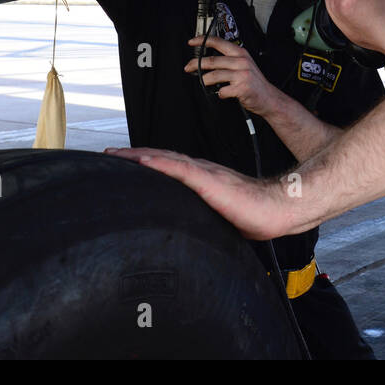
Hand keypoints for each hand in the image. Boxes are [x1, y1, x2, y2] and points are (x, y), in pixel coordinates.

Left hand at [105, 147, 293, 239]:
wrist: (277, 209)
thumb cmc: (254, 214)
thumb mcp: (219, 216)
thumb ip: (203, 215)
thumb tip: (188, 231)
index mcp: (202, 178)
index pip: (167, 166)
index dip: (144, 162)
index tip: (122, 162)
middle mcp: (199, 170)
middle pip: (159, 158)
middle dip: (132, 155)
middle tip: (107, 154)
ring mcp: (204, 173)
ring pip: (165, 160)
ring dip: (138, 156)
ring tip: (115, 155)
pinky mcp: (209, 181)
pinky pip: (180, 169)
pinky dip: (160, 164)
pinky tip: (143, 161)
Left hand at [185, 36, 279, 114]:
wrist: (268, 98)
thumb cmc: (254, 82)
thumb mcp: (244, 65)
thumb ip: (229, 60)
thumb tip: (207, 60)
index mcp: (241, 53)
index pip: (219, 42)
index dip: (203, 40)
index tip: (192, 42)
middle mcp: (241, 62)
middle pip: (213, 60)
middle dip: (196, 64)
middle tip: (188, 67)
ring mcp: (242, 75)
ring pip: (215, 75)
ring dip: (205, 80)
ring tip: (204, 82)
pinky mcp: (241, 88)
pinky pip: (223, 90)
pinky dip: (220, 93)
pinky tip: (222, 93)